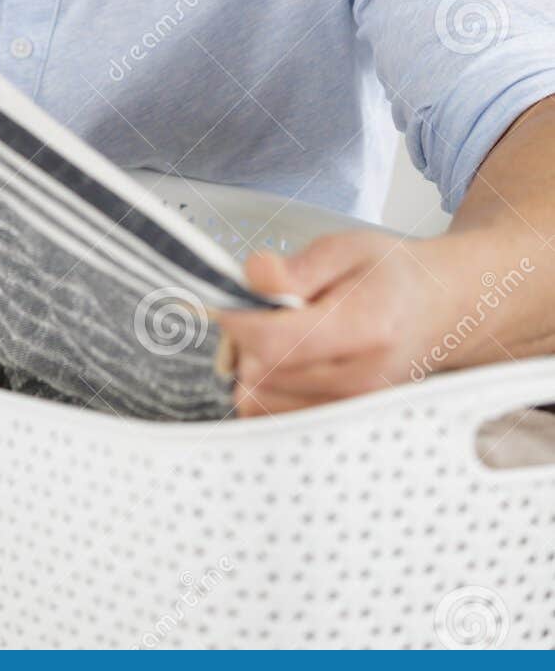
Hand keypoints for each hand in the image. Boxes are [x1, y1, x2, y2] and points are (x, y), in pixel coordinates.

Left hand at [208, 229, 451, 416]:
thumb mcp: (345, 248)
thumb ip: (297, 267)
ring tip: (278, 334)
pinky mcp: (341, 422)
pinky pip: (275, 418)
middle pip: (261, 375)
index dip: (238, 322)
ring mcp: (352, 409)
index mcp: (365, 328)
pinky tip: (282, 361)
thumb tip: (253, 278)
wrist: (438, 311)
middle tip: (262, 312)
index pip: (274, 344)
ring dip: (252, 366)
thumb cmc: (391, 276)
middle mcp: (360, 379)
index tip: (233, 301)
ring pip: (260, 401)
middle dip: (244, 340)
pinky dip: (264, 389)